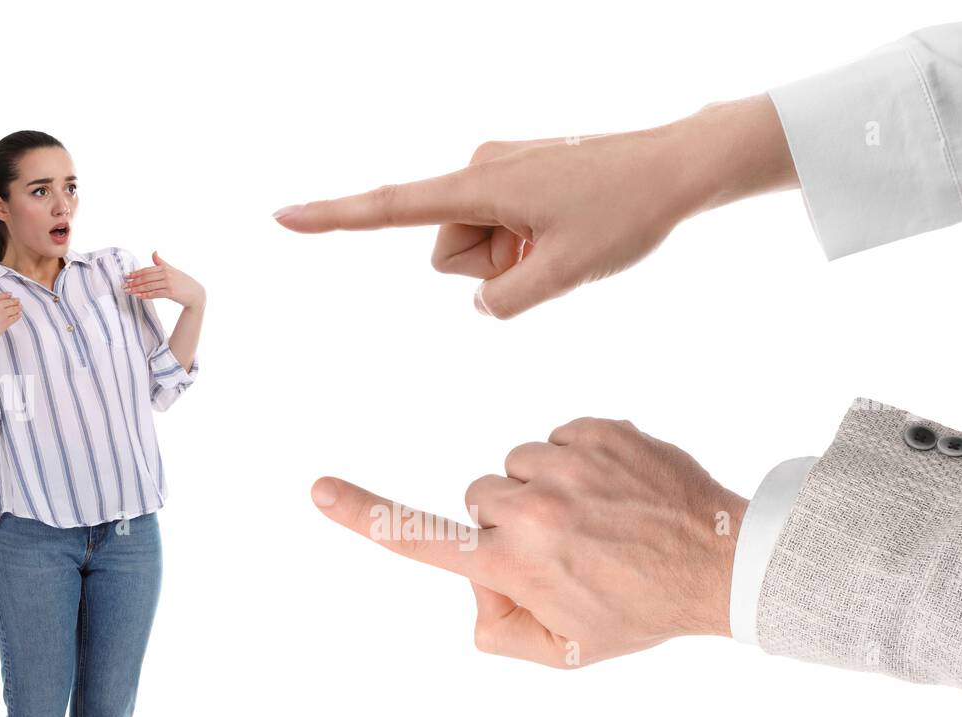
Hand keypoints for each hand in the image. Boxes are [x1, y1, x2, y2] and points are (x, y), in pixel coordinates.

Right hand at [0, 281, 19, 348]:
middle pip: (10, 301)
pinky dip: (18, 315)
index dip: (7, 295)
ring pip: (14, 309)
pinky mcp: (6, 323)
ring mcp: (3, 314)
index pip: (1, 295)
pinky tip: (19, 315)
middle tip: (18, 300)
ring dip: (18, 307)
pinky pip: (15, 318)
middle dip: (15, 301)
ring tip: (20, 307)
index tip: (10, 294)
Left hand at [123, 250, 205, 310]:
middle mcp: (166, 274)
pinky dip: (146, 295)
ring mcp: (169, 283)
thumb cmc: (183, 281)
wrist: (196, 293)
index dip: (135, 273)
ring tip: (128, 292)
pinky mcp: (171, 293)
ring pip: (149, 286)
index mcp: (165, 268)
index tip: (126, 276)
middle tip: (124, 285)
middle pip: (146, 278)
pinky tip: (139, 296)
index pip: (147, 270)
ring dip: (137, 289)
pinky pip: (155, 294)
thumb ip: (161, 262)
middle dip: (133, 282)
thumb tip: (154, 252)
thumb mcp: (172, 270)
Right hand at [272, 94, 795, 318]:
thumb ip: (502, 302)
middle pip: (448, 253)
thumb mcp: (561, 274)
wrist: (678, 168)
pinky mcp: (518, 180)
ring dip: (513, 261)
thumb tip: (479, 301)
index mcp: (480, 186)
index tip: (284, 217)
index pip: (391, 208)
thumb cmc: (624, 214)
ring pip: (476, 249)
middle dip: (490, 269)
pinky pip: (501, 232)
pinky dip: (527, 247)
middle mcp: (479, 171)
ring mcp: (499, 174)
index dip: (335, 218)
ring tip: (562, 242)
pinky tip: (566, 233)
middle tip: (549, 254)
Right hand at [310, 417, 745, 667]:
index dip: (363, 516)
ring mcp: (568, 460)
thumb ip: (498, 632)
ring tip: (594, 520)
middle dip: (502, 523)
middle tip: (561, 551)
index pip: (422, 539)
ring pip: (517, 464)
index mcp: (514, 563)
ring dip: (541, 489)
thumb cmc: (640, 612)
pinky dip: (578, 462)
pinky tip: (615, 492)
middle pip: (476, 498)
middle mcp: (531, 505)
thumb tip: (478, 586)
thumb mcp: (565, 653)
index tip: (319, 489)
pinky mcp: (600, 428)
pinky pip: (560, 438)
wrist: (724, 562)